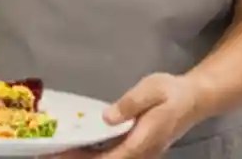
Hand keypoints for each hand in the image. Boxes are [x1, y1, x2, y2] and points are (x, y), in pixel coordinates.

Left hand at [51, 73, 202, 158]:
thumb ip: (130, 104)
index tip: (60, 155)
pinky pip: (110, 155)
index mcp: (143, 141)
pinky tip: (75, 147)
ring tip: (55, 151)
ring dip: (82, 157)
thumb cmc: (173, 92)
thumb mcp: (152, 89)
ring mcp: (138, 153)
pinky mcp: (135, 148)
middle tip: (46, 154)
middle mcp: (139, 153)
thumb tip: (106, 118)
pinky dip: (91, 153)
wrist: (195, 99)